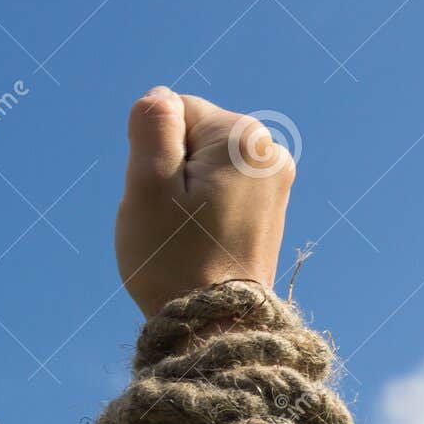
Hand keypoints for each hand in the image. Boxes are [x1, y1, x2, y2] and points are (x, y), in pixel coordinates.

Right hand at [115, 87, 294, 317]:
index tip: (164, 198)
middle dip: (172, 172)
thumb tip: (159, 96)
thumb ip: (152, 126)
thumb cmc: (174, 259)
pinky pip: (220, 190)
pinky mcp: (271, 209)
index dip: (153, 153)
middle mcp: (270, 151)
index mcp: (243, 136)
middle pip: (191, 138)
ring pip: (203, 166)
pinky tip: (205, 243)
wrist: (216, 327)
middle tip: (173, 222)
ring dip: (185, 194)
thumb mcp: (146, 185)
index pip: (174, 112)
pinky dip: (204, 211)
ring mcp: (276, 182)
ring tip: (190, 236)